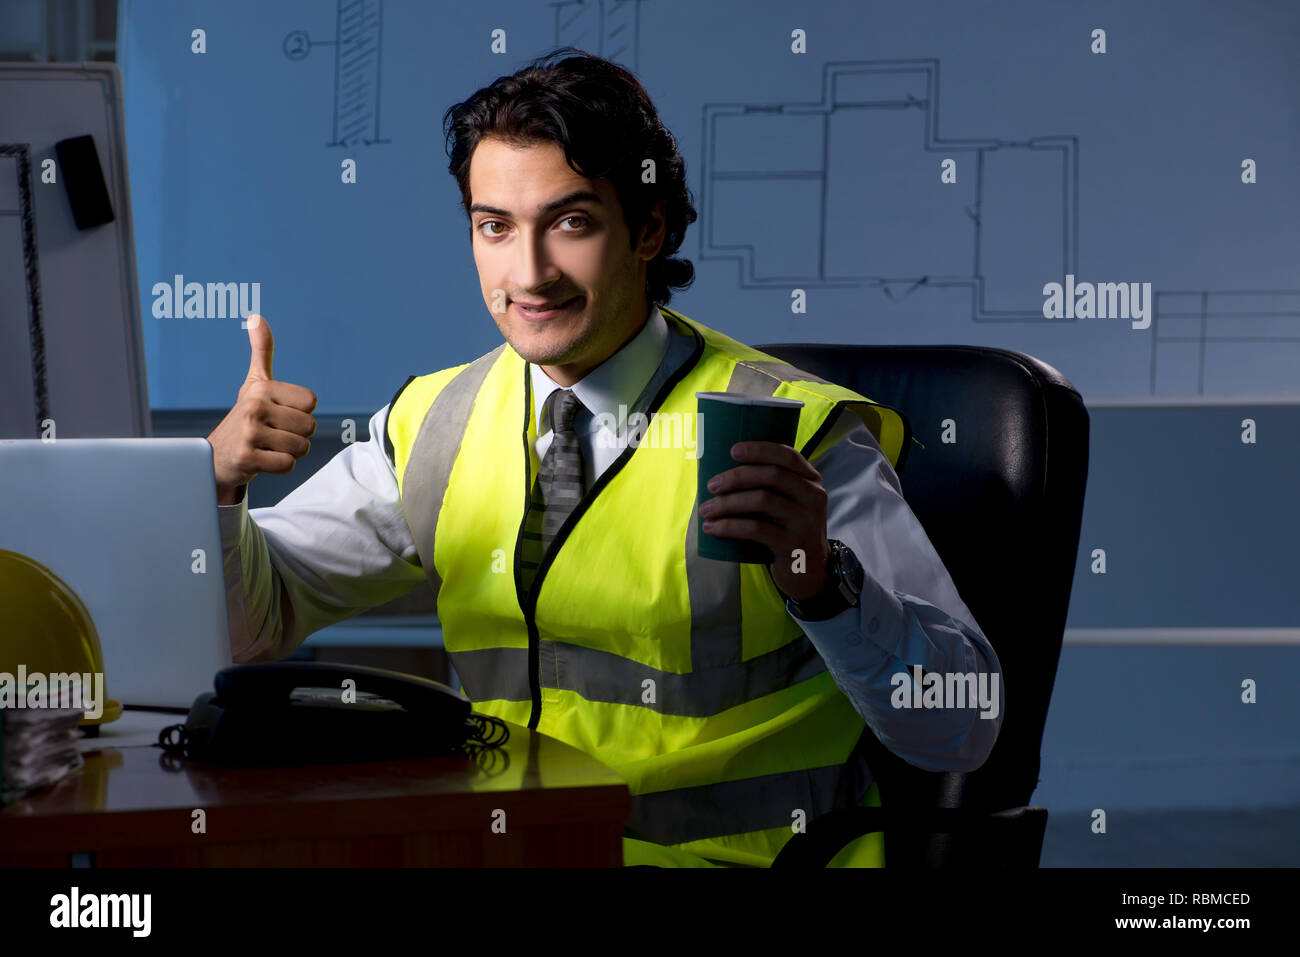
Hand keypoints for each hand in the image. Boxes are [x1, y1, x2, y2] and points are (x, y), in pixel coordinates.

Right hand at [207, 314, 317, 505]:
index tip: (278, 414)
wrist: (215, 457)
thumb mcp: (253, 384)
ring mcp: (249, 433)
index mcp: (262, 389)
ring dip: (289, 452)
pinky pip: (288, 465)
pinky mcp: (247, 458)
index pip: (312, 402)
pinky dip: (280, 467)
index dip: (300, 412)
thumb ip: (261, 351)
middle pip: (309, 426)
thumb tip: (256, 317)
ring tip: (268, 447)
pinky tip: (262, 460)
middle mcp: (254, 407)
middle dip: (296, 435)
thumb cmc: (244, 419)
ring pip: (301, 447)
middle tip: (273, 435)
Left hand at [698, 441, 830, 601]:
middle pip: (771, 475)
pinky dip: (729, 526)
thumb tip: (724, 470)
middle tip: (711, 485)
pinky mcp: (793, 544)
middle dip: (736, 477)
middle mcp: (814, 497)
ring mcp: (805, 521)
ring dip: (727, 503)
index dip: (760, 450)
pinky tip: (712, 528)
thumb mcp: (790, 503)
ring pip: (762, 500)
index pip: (787, 456)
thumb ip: (773, 486)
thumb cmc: (788, 530)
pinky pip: (756, 529)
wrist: (809, 571)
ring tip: (705, 510)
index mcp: (811, 480)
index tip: (732, 451)